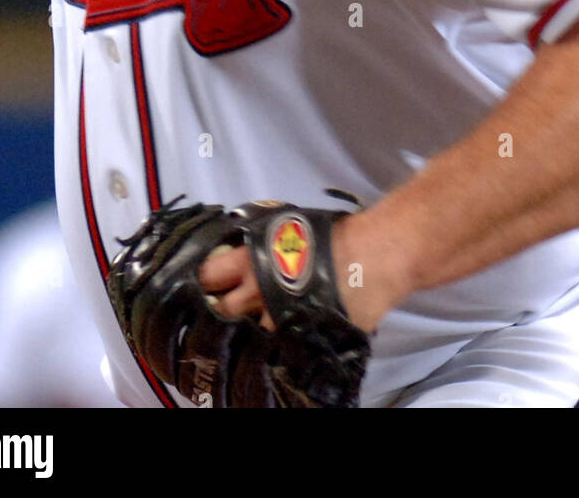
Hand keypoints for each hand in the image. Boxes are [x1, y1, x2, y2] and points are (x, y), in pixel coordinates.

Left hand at [197, 215, 396, 334]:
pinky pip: (281, 351)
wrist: (371, 257)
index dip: (206, 280)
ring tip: (257, 332)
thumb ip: (261, 245)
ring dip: (250, 334)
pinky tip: (282, 344)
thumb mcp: (288, 227)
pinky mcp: (299, 341)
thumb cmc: (333, 235)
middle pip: (222, 311)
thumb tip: (243, 254)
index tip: (207, 285)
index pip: (209, 274)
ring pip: (248, 337)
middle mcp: (257, 293)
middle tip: (227, 311)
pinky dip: (279, 349)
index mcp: (251, 260)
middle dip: (221, 311)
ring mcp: (277, 321)